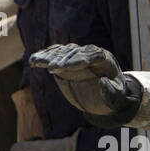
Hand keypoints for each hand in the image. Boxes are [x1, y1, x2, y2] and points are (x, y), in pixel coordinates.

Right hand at [28, 44, 142, 124]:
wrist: (105, 96)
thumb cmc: (114, 97)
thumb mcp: (116, 98)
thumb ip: (111, 92)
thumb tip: (102, 82)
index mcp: (105, 60)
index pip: (93, 55)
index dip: (81, 59)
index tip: (70, 66)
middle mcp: (90, 54)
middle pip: (75, 53)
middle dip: (63, 60)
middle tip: (52, 68)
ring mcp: (77, 56)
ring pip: (63, 52)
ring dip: (50, 56)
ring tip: (37, 62)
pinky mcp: (66, 60)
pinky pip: (55, 56)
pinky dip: (44, 57)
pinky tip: (33, 61)